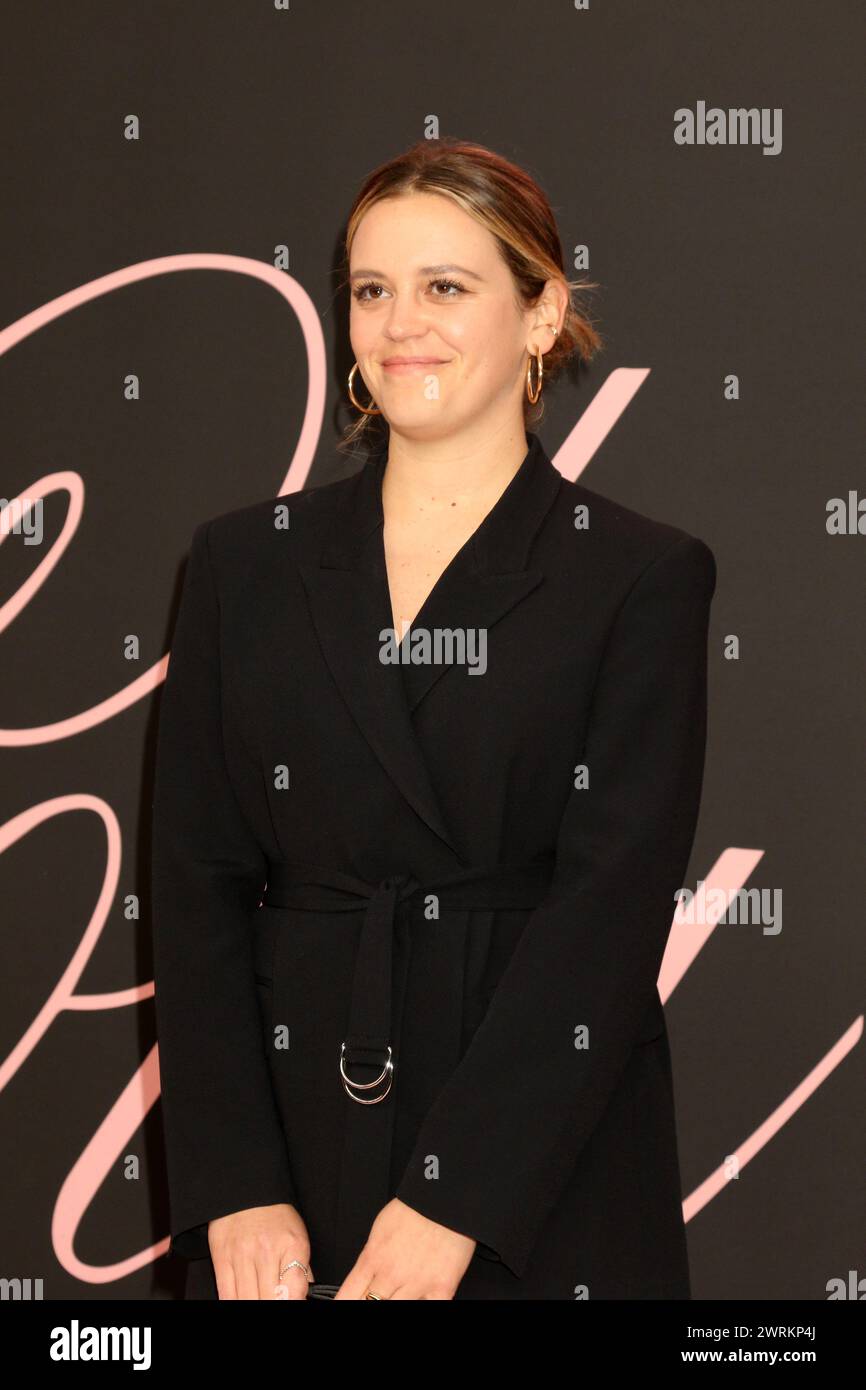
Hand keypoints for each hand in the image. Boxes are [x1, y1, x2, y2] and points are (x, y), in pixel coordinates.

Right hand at [208, 1202, 312, 1299]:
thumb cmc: (275, 1217)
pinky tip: (244, 1297)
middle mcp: (267, 1251)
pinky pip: (227, 1295)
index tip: (290, 1301)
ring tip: (259, 1297)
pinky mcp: (222, 1259)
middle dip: (273, 1303)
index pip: (294, 1291)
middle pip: (269, 1300)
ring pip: (247, 1300)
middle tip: (274, 1298)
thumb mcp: (298, 1238)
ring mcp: (242, 1256)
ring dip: (254, 1303)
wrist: (247, 1192)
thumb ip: (303, 1271)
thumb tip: (305, 1296)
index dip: (293, 1303)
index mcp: (292, 1246)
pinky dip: (235, 1301)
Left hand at [334, 1198, 475, 1299]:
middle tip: (377, 1295)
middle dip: (370, 1302)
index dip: (343, 1303)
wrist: (444, 1200)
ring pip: (396, 1310)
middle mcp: (391, 1275)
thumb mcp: (379, 1230)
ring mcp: (416, 1284)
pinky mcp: (441, 1288)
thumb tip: (364, 1276)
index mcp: (372, 1259)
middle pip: (371, 1305)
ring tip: (397, 1294)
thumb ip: (371, 1257)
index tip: (346, 1303)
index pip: (348, 1296)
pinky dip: (422, 1305)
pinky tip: (418, 1299)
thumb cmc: (413, 1209)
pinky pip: (429, 1309)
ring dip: (394, 1303)